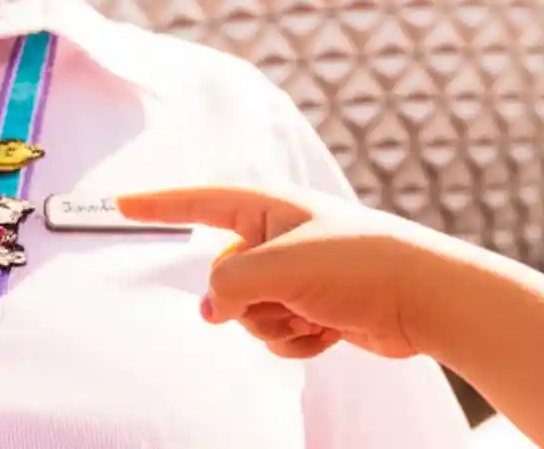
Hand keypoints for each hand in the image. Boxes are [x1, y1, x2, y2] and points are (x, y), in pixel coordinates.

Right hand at [116, 186, 461, 359]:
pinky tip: (330, 330)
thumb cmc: (361, 263)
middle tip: (287, 296)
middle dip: (248, 301)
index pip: (201, 202)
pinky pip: (277, 336)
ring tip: (317, 310)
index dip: (159, 204)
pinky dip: (298, 340)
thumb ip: (231, 284)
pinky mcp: (313, 309)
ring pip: (248, 315)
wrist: (424, 298)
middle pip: (223, 279)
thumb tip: (212, 310)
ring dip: (276, 324)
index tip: (120, 203)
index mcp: (270, 209)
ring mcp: (295, 277)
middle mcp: (279, 240)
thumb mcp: (283, 265)